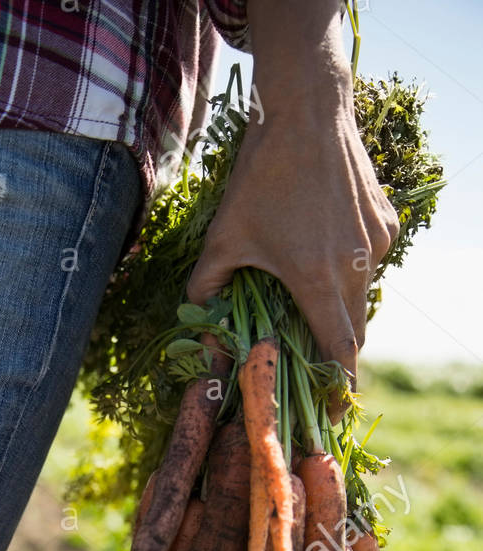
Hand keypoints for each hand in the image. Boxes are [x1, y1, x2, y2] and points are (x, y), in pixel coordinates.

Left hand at [187, 0, 398, 394]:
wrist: (307, 109)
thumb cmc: (260, 175)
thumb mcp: (223, 237)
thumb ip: (206, 289)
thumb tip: (197, 327)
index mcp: (319, 280)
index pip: (339, 352)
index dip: (337, 386)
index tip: (332, 407)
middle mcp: (357, 266)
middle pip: (354, 330)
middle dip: (335, 353)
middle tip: (313, 367)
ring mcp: (377, 243)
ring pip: (363, 295)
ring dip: (339, 308)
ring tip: (309, 301)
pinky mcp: (386, 221)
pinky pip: (370, 261)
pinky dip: (349, 270)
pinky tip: (321, 249)